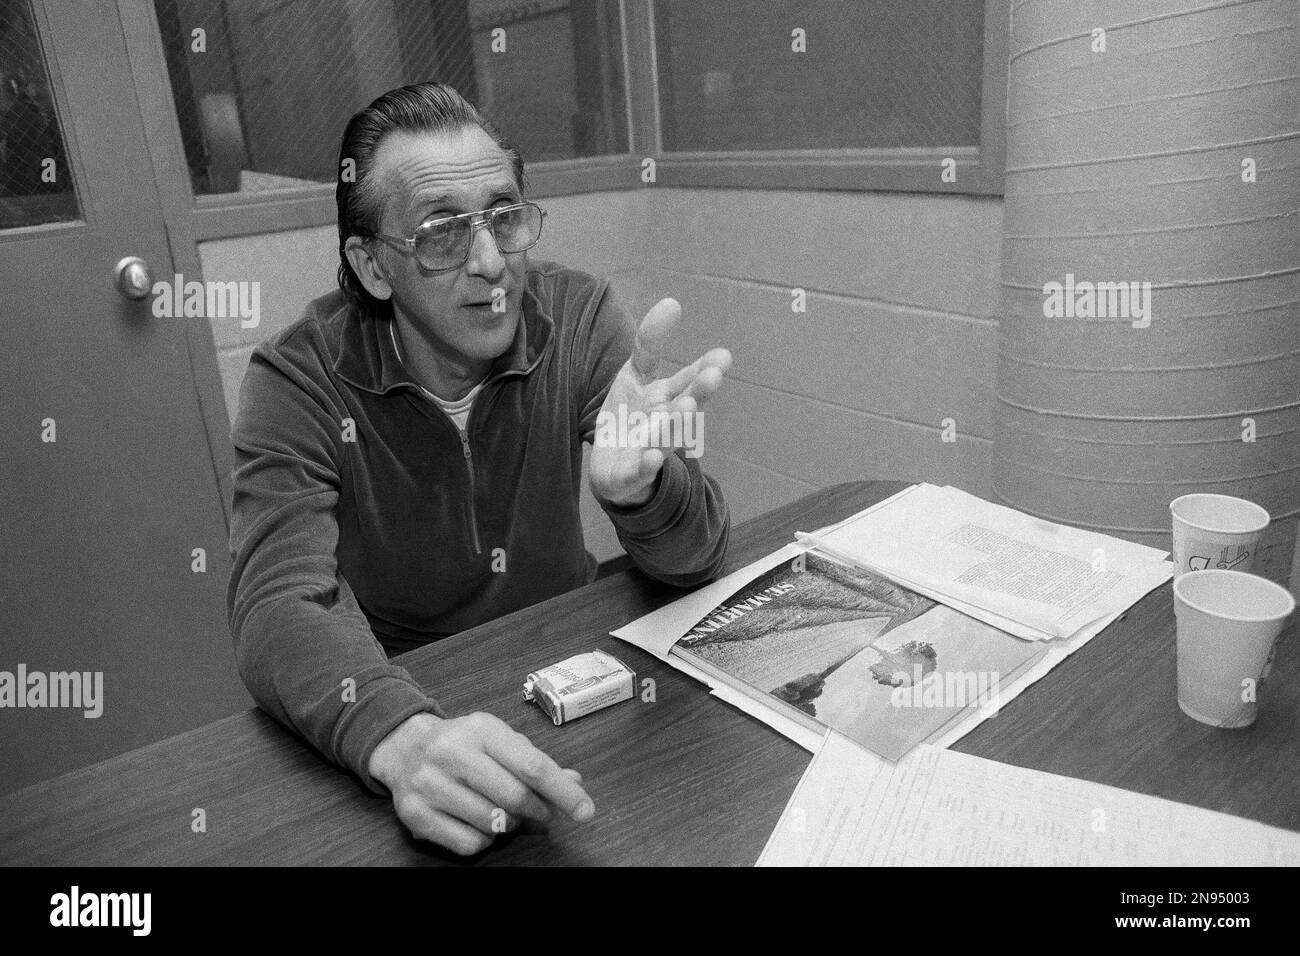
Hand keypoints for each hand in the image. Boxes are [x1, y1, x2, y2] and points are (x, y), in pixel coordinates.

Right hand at [368, 712, 593, 855]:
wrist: (403, 746)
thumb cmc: (463, 744)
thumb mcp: (500, 740)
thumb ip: (536, 762)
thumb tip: (574, 784)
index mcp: (481, 729)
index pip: (532, 766)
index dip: (563, 792)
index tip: (585, 811)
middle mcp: (452, 753)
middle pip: (514, 798)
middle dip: (538, 811)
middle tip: (543, 813)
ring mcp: (430, 785)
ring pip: (493, 823)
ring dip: (509, 824)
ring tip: (502, 810)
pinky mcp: (415, 814)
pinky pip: (469, 843)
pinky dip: (484, 839)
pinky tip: (477, 821)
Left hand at [589, 298, 731, 506]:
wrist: (613, 467)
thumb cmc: (631, 416)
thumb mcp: (635, 375)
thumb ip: (650, 342)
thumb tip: (673, 301)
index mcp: (669, 398)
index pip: (687, 381)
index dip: (702, 369)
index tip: (723, 356)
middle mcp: (665, 424)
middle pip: (683, 407)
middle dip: (698, 392)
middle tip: (713, 375)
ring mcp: (651, 449)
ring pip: (665, 437)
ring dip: (676, 424)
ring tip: (687, 408)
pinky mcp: (632, 474)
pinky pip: (641, 470)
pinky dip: (648, 465)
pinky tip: (652, 456)